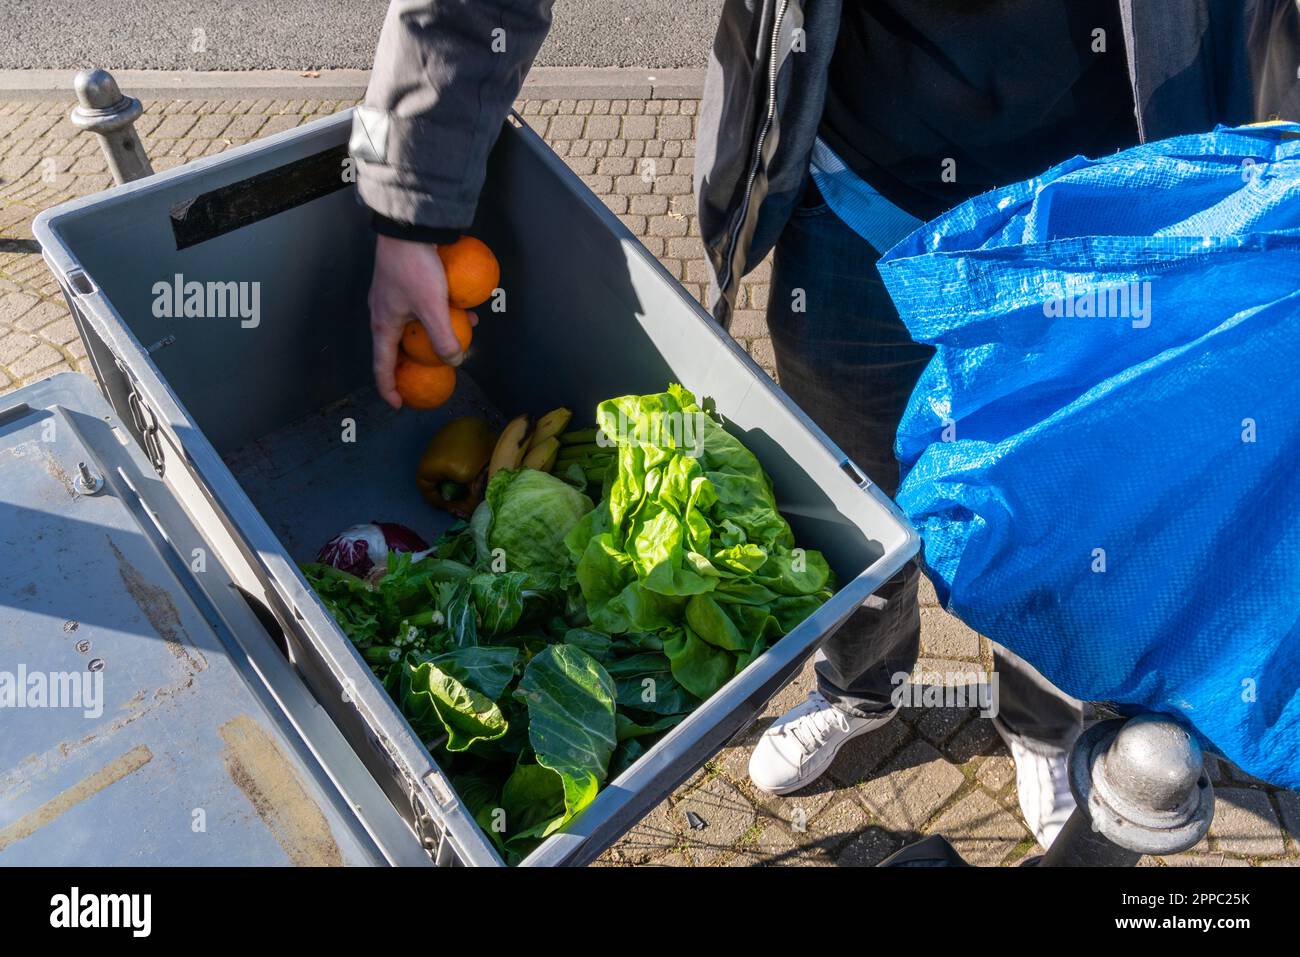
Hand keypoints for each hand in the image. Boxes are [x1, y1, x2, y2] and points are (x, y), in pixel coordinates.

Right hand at [367, 234, 465, 407]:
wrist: (408, 227)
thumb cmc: (415, 268)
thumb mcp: (433, 308)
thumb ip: (445, 338)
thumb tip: (455, 360)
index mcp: (383, 324)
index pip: (381, 365)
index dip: (389, 388)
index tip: (399, 403)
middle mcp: (384, 313)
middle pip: (398, 348)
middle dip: (416, 363)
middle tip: (432, 374)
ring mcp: (393, 297)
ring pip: (414, 326)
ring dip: (435, 334)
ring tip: (461, 337)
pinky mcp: (405, 282)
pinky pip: (422, 306)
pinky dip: (439, 313)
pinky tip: (464, 309)